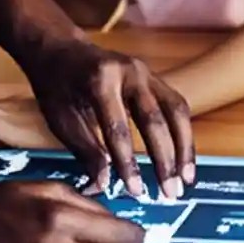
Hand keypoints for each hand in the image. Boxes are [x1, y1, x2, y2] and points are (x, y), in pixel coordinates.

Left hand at [17, 39, 194, 198]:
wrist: (61, 49)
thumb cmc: (57, 86)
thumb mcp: (61, 120)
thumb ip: (86, 151)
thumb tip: (104, 186)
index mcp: (99, 80)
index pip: (118, 128)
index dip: (128, 162)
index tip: (136, 191)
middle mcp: (129, 72)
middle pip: (155, 120)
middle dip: (164, 160)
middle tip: (170, 193)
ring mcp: (148, 73)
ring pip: (177, 112)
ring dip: (184, 149)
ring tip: (186, 180)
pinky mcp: (158, 79)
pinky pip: (178, 108)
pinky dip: (184, 136)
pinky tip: (184, 161)